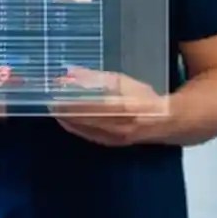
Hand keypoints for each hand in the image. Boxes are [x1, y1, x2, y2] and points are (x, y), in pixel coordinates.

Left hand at [49, 66, 167, 146]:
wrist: (166, 123)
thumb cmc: (144, 98)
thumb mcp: (122, 82)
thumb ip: (96, 78)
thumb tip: (71, 73)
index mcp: (123, 107)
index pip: (90, 103)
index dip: (72, 98)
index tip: (57, 91)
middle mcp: (118, 125)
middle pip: (85, 117)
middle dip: (65, 109)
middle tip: (50, 101)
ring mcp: (115, 137)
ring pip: (85, 129)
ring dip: (68, 119)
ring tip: (55, 110)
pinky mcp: (113, 144)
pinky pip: (90, 136)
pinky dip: (77, 128)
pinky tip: (67, 122)